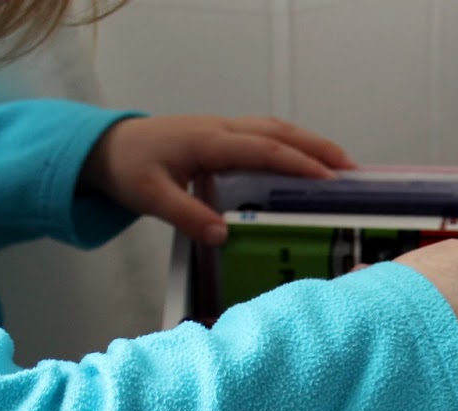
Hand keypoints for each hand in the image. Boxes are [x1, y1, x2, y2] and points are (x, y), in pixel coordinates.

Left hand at [80, 115, 353, 245]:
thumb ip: (187, 215)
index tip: (329, 181)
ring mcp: (221, 129)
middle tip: (352, 169)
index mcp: (207, 142)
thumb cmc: (128, 170)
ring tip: (341, 164)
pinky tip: (305, 160)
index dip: (297, 163)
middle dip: (317, 147)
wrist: (105, 147)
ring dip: (309, 142)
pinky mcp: (221, 135)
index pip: (263, 149)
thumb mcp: (150, 197)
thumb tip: (225, 234)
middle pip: (278, 131)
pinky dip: (292, 143)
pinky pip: (264, 133)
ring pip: (274, 128)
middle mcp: (220, 129)